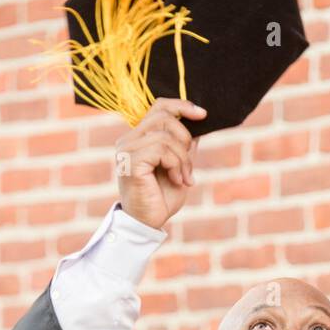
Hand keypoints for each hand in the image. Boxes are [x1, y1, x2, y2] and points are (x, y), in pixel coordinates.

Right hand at [115, 97, 204, 231]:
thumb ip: (185, 145)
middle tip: (189, 166)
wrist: (148, 224)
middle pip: (163, 117)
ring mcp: (127, 150)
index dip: (181, 106)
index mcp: (139, 138)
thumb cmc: (161, 199)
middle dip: (185, 138)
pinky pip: (160, 149)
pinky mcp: (130, 162)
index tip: (203, 115)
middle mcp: (129, 140)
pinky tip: (176, 180)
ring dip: (182, 158)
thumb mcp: (180, 166)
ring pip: (164, 135)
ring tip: (184, 178)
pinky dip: (175, 164)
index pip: (158, 107)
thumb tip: (198, 122)